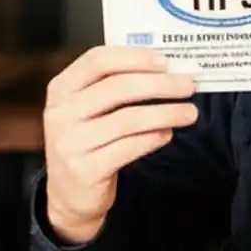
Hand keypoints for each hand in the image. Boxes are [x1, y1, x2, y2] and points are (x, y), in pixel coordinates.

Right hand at [42, 45, 197, 243]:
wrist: (68, 193)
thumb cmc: (88, 139)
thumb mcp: (87, 108)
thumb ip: (114, 84)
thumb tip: (166, 68)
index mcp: (62, 88)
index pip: (98, 60)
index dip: (134, 56)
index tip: (165, 61)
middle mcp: (61, 113)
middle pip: (118, 87)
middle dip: (160, 84)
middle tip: (188, 86)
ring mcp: (70, 143)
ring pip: (128, 119)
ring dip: (166, 113)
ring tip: (190, 113)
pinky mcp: (85, 170)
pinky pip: (129, 147)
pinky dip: (154, 138)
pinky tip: (168, 133)